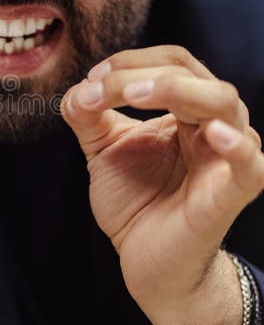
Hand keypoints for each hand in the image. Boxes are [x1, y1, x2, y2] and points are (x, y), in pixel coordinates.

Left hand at [61, 46, 263, 315]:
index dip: (130, 61)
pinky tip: (212, 134)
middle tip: (100, 87)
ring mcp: (226, 156)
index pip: (172, 63)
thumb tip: (77, 88)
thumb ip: (88, 116)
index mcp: (187, 109)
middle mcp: (213, 124)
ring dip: (176, 89)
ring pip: (223, 102)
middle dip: (141, 73)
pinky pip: (251, 163)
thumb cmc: (136, 203)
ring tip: (133, 95)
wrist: (146, 263)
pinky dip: (236, 144)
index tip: (91, 80)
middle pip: (192, 73)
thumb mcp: (104, 151)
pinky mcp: (234, 193)